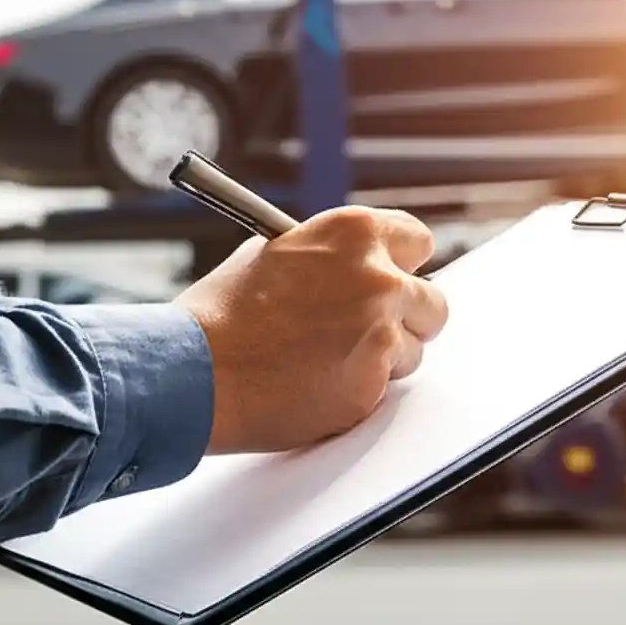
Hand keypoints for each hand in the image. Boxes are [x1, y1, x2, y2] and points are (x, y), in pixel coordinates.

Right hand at [175, 206, 448, 453]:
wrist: (192, 372)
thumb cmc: (221, 314)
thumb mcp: (272, 255)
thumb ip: (327, 257)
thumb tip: (352, 265)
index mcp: (355, 234)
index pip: (418, 241)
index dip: (404, 263)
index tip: (396, 277)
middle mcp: (379, 279)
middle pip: (433, 302)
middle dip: (408, 318)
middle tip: (376, 329)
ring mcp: (381, 333)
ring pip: (413, 351)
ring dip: (383, 359)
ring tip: (326, 361)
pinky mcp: (372, 384)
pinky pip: (384, 388)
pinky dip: (358, 390)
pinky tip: (314, 385)